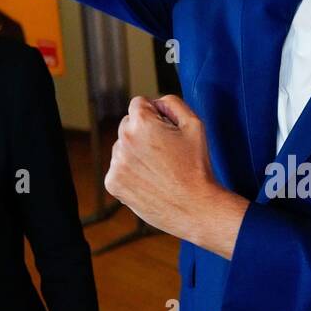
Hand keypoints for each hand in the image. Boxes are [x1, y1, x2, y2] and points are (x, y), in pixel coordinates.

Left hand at [105, 95, 248, 256]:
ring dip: (135, 152)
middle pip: (128, 124)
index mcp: (141, 123)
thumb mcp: (194, 124)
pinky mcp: (113, 183)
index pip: (139, 103)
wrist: (195, 208)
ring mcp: (116, 163)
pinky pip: (118, 168)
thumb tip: (155, 102)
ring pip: (122, 147)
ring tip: (159, 169)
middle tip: (166, 151)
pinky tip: (150, 181)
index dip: (155, 114)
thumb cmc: (197, 166)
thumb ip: (172, 103)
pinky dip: (130, 172)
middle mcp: (123, 140)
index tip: (166, 129)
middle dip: (143, 132)